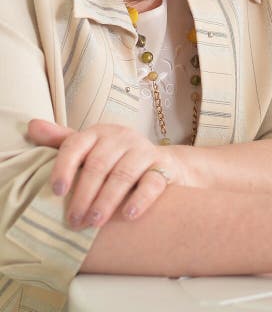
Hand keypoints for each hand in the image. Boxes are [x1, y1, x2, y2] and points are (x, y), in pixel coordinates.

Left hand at [27, 118, 182, 228]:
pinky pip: (152, 182)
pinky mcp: (163, 167)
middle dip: (84, 194)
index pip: (77, 144)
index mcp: (100, 133)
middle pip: (99, 164)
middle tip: (74, 221)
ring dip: (107, 201)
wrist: (163, 165)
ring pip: (123, 174)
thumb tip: (32, 126)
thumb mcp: (91, 149)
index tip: (56, 192)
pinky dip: (140, 199)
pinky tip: (128, 215)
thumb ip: (63, 141)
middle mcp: (123, 138)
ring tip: (95, 222)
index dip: (64, 166)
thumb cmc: (118, 160)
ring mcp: (145, 151)